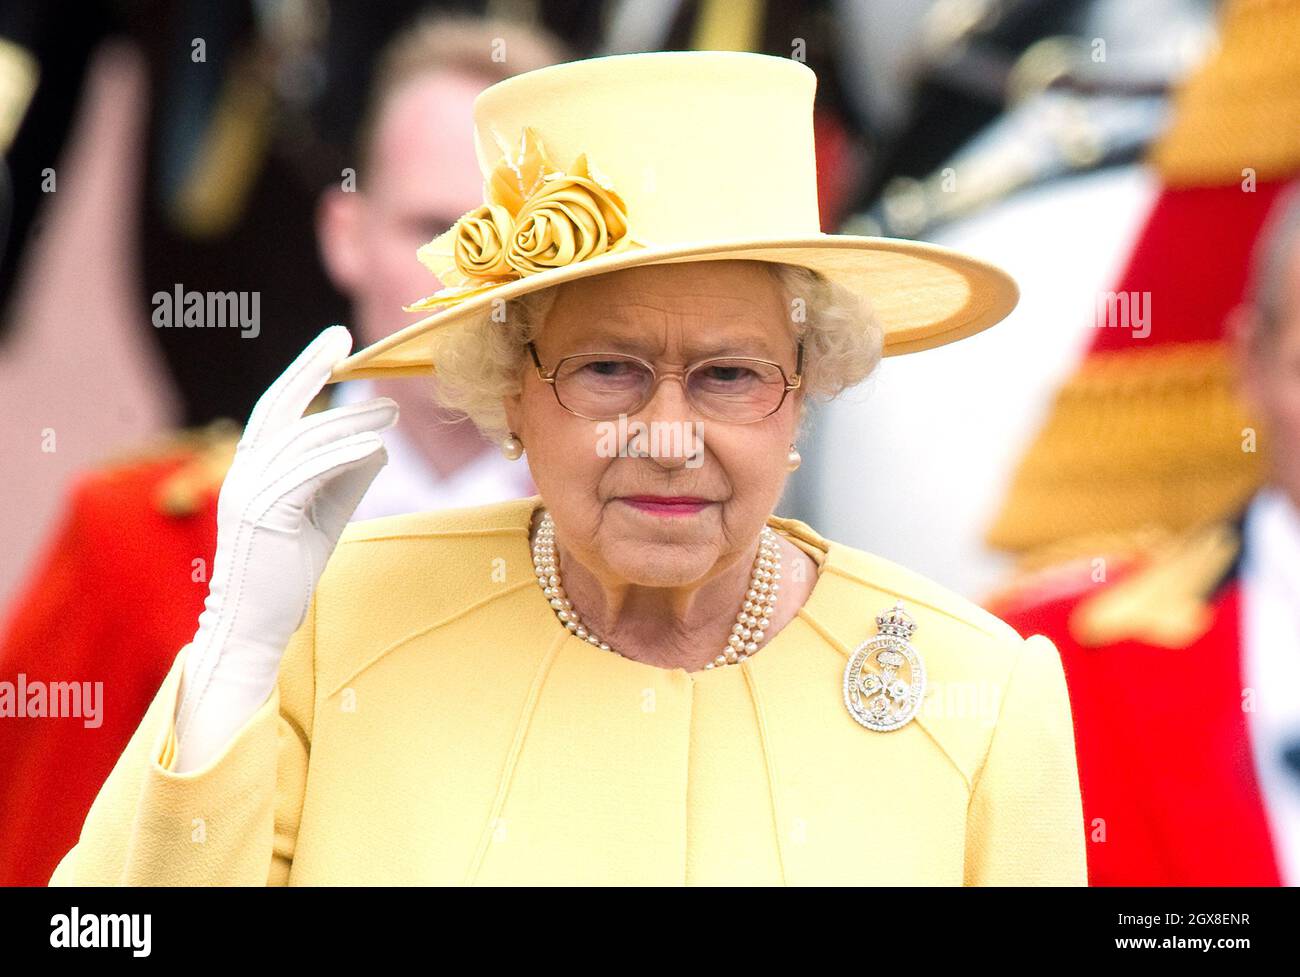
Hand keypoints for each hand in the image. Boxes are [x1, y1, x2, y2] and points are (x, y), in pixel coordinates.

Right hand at [172, 325, 397, 771]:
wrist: (256, 626)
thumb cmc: (288, 573)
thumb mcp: (324, 516)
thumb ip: (345, 479)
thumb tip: (380, 446)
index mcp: (252, 469)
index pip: (278, 409)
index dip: (306, 372)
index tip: (337, 342)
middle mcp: (243, 474)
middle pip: (277, 408)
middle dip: (311, 369)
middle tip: (349, 343)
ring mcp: (248, 493)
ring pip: (300, 441)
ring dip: (348, 422)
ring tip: (391, 413)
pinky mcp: (263, 516)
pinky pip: (306, 473)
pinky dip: (342, 454)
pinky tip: (376, 445)